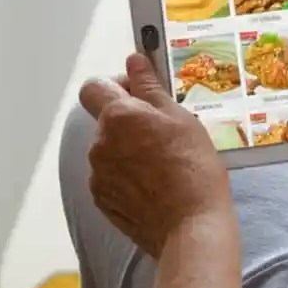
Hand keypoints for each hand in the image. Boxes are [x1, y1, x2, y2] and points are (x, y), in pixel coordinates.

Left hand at [81, 54, 233, 258]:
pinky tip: (155, 184)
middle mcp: (99, 143)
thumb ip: (150, 87)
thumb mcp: (180, 118)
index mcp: (117, 116)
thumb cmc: (193, 167)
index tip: (140, 94)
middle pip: (104, 119)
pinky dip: (127, 175)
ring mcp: (97, 175)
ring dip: (128, 148)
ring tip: (163, 163)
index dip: (115, 86)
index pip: (94, 87)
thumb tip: (133, 60)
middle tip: (163, 132)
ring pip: (108, 149)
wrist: (191, 227)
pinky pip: (110, 176)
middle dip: (128, 120)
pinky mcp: (102, 200)